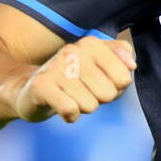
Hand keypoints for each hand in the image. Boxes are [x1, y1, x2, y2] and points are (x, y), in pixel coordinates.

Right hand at [9, 35, 135, 122]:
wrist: (29, 89)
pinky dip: (70, 116)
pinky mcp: (41, 86)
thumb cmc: (72, 79)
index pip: (124, 78)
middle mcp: (73, 51)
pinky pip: (71, 110)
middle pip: (109, 94)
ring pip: (91, 105)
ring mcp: (55, 68)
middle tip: (81, 92)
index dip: (116, 89)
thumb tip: (132, 65)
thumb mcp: (98, 63)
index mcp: (91, 44)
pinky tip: (62, 108)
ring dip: (82, 107)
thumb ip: (120, 56)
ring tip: (69, 97)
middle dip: (98, 100)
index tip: (99, 84)